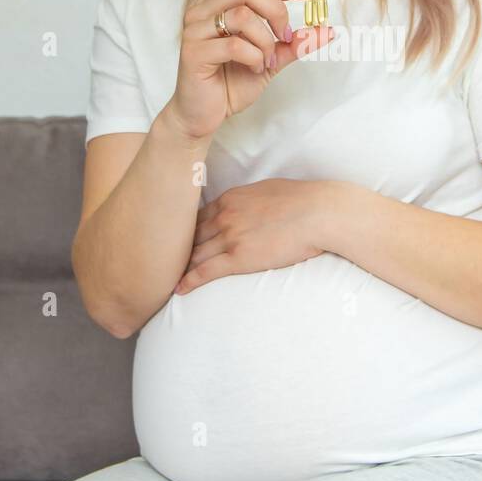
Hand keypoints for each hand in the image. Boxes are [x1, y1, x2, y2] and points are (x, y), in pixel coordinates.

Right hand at [164, 0, 335, 143]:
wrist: (201, 118)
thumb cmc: (230, 86)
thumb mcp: (270, 62)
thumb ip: (294, 45)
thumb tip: (328, 30)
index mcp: (221, 7)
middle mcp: (205, 12)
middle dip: (276, 12)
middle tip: (286, 37)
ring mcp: (196, 30)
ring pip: (242, 16)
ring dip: (265, 41)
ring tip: (265, 62)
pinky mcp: (193, 52)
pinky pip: (234, 45)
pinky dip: (253, 57)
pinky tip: (254, 69)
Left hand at [173, 178, 328, 292]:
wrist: (318, 212)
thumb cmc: (302, 200)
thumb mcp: (267, 191)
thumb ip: (250, 201)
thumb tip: (250, 208)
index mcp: (230, 199)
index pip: (198, 218)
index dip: (186, 233)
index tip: (178, 244)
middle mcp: (224, 216)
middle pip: (191, 237)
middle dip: (177, 251)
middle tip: (163, 263)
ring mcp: (230, 237)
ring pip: (195, 255)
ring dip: (179, 267)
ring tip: (165, 280)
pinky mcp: (239, 257)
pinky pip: (206, 271)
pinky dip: (189, 281)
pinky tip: (179, 290)